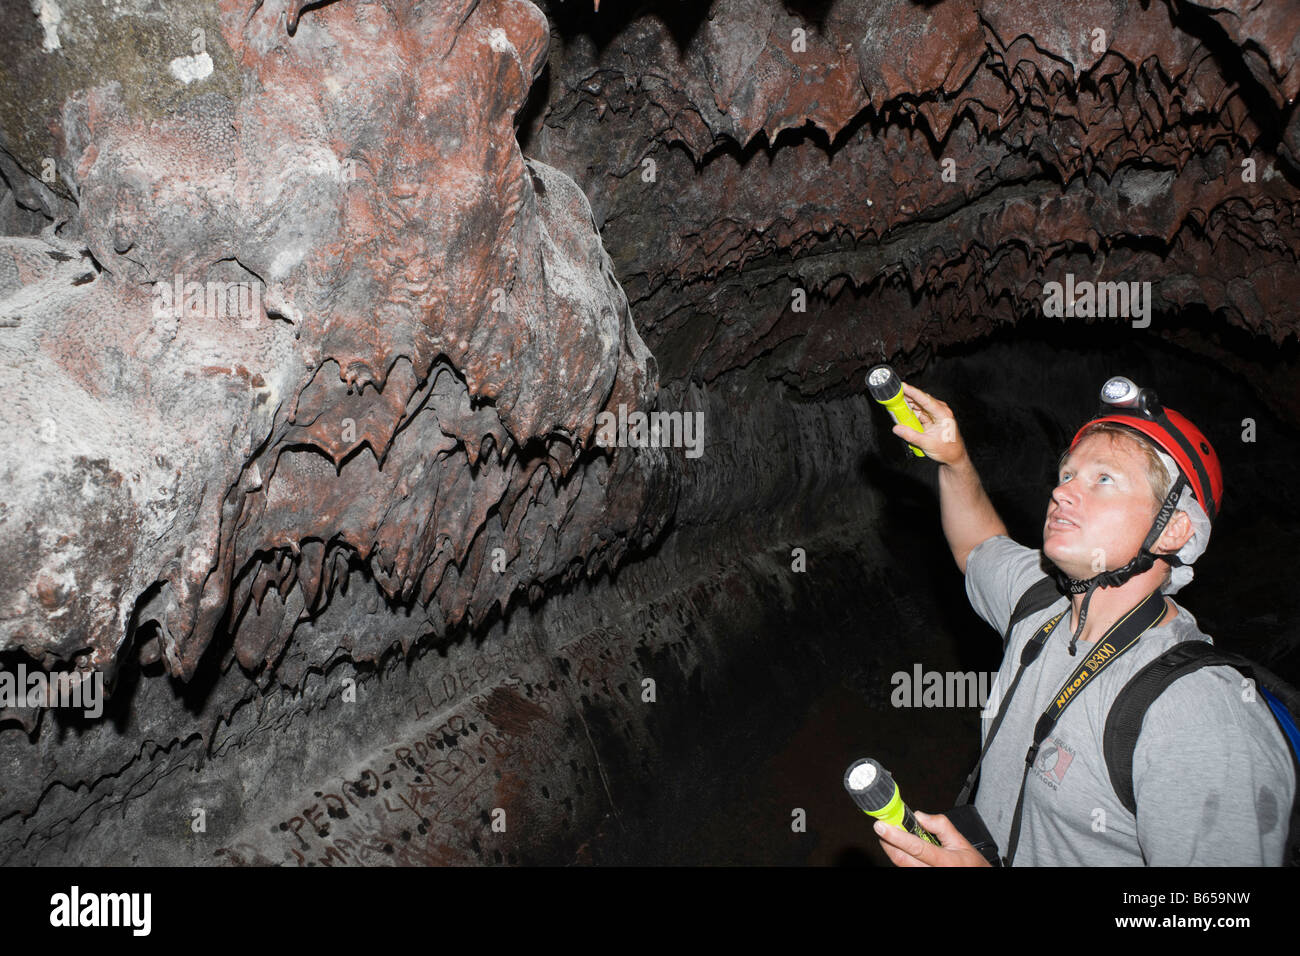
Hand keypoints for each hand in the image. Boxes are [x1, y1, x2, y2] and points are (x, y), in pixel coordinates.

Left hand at [874, 811, 993, 866]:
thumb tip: (918, 816)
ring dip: (892, 849)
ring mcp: (925, 877)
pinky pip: (906, 868)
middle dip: (888, 842)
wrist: (977, 876)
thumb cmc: (970, 863)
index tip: (881, 826)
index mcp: (945, 862)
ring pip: (901, 865)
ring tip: (889, 835)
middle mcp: (933, 872)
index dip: (896, 836)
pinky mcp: (921, 878)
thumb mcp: (961, 841)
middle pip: (902, 859)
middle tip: (881, 827)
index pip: (916, 847)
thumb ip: (941, 825)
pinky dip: (900, 857)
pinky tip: (899, 848)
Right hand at [890, 383, 967, 466]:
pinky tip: (902, 414)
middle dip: (907, 397)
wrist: (954, 457)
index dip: (913, 392)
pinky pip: (918, 413)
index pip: (925, 399)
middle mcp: (939, 411)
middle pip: (920, 400)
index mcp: (942, 413)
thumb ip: (910, 435)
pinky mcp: (930, 419)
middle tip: (894, 395)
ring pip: (918, 406)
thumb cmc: (948, 449)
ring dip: (907, 405)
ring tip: (895, 405)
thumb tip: (897, 428)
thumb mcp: (927, 443)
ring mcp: (935, 414)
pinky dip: (909, 413)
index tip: (903, 386)